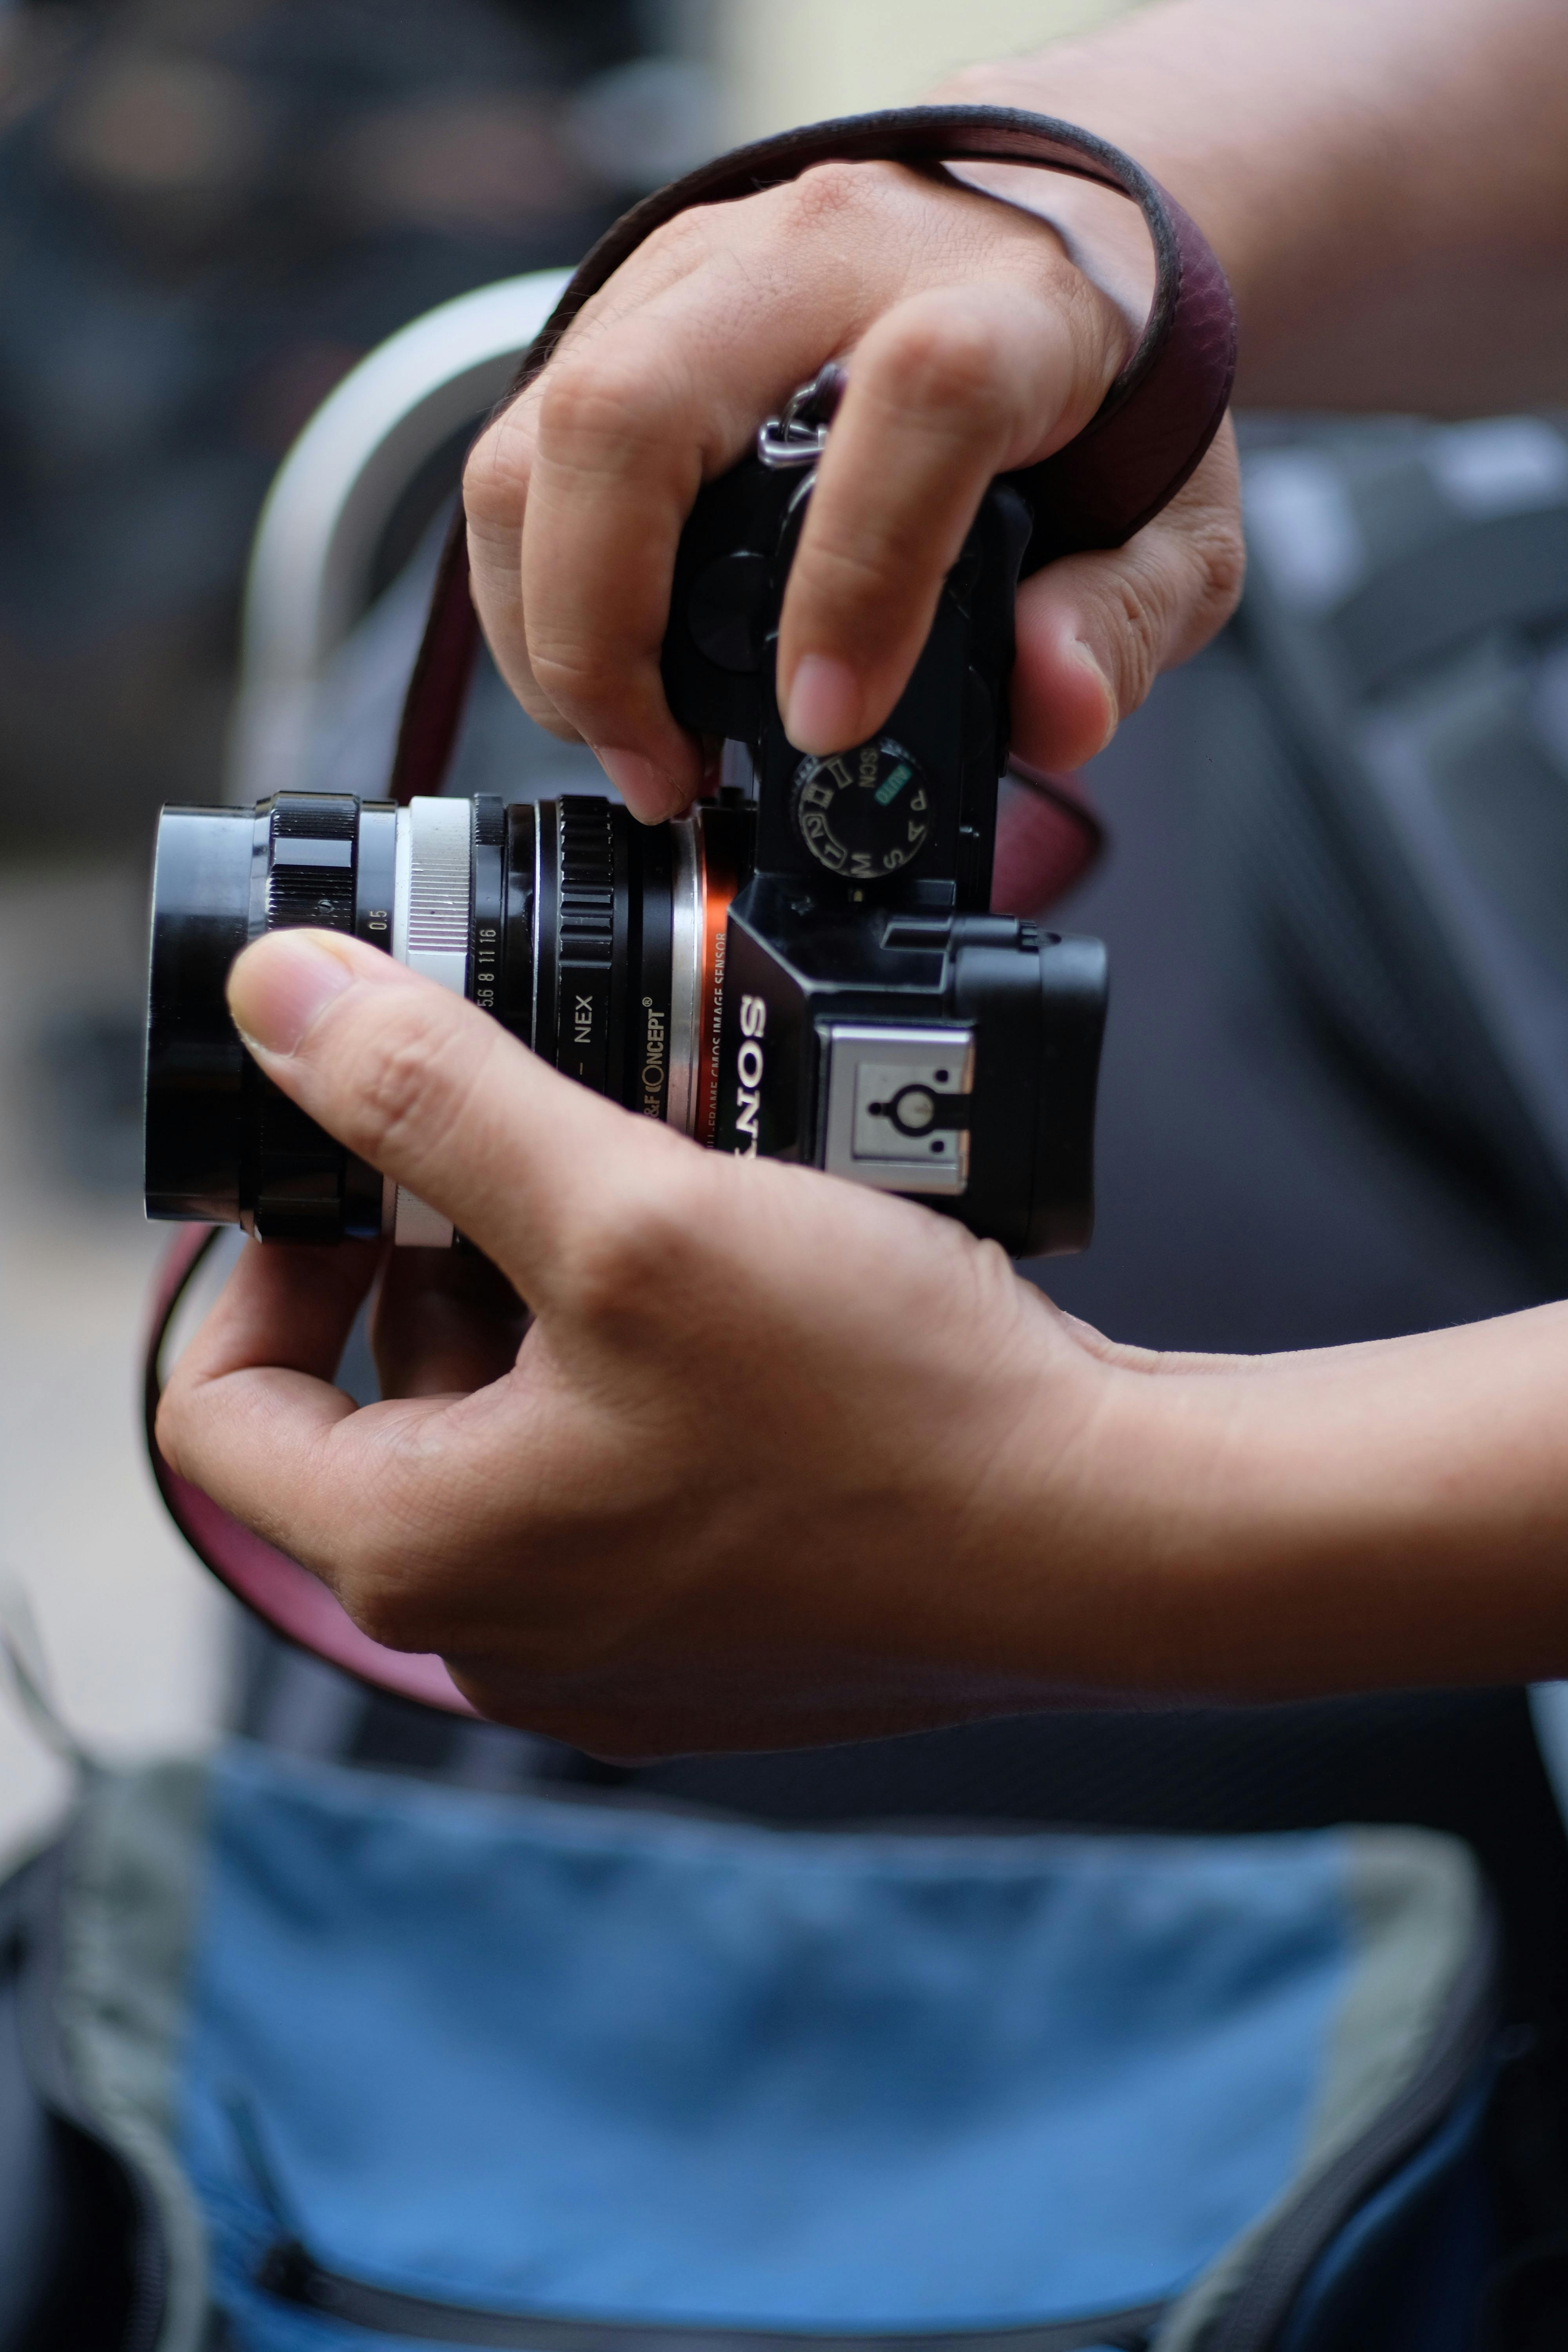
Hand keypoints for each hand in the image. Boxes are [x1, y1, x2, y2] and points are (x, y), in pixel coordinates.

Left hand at [156, 929, 1166, 1754]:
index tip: (349, 1178)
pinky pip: (619, 1495)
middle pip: (382, 1418)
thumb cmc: (881, 1405)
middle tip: (531, 1152)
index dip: (260, 1270)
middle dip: (436, 1271)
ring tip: (652, 1206)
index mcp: (426, 1558)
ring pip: (510, 1449)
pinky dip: (643, 1389)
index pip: (219, 1409)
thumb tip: (279, 1001)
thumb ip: (431, 1099)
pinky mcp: (720, 1644)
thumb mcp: (627, 1212)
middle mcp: (502, 1637)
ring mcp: (618, 1656)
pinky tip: (735, 1306)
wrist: (1108, 1537)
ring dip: (552, 1316)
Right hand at [464, 159, 1242, 820]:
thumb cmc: (1098, 376)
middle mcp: (823, 255)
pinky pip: (523, 446)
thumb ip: (1132, 617)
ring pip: (544, 437)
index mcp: (991, 295)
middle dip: (606, 635)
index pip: (912, 403)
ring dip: (548, 626)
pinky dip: (533, 585)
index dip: (856, 578)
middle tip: (662, 770)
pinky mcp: (628, 305)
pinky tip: (597, 669)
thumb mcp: (1176, 514)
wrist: (1037, 225)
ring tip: (626, 741)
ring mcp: (702, 270)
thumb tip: (1057, 703)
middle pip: (635, 416)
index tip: (827, 722)